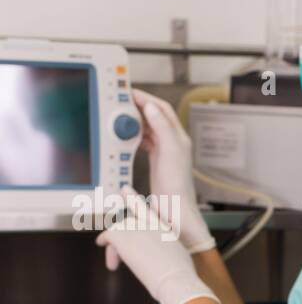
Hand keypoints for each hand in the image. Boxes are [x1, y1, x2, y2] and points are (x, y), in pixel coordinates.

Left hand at [97, 189, 220, 303]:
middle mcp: (149, 223)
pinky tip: (100, 243)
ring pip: (119, 229)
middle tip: (120, 246)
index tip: (125, 190)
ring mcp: (135, 227)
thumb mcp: (179, 257)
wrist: (175, 278)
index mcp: (164, 228)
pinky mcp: (121, 234)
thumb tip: (163, 261)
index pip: (146, 210)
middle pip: (130, 221)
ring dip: (116, 242)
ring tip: (114, 258)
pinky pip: (108, 235)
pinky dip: (104, 240)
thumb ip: (168, 252)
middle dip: (125, 232)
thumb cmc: (181, 274)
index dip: (134, 199)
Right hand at [133, 88, 214, 253]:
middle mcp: (172, 142)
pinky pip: (143, 141)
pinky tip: (125, 135)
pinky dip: (134, 135)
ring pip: (147, 128)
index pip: (161, 109)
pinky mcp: (156, 161)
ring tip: (121, 115)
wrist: (174, 210)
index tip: (129, 92)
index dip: (146, 98)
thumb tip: (151, 107)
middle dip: (138, 107)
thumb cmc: (177, 185)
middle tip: (121, 101)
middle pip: (153, 116)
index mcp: (178, 137)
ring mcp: (164, 152)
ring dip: (135, 121)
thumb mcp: (170, 151)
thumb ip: (162, 128)